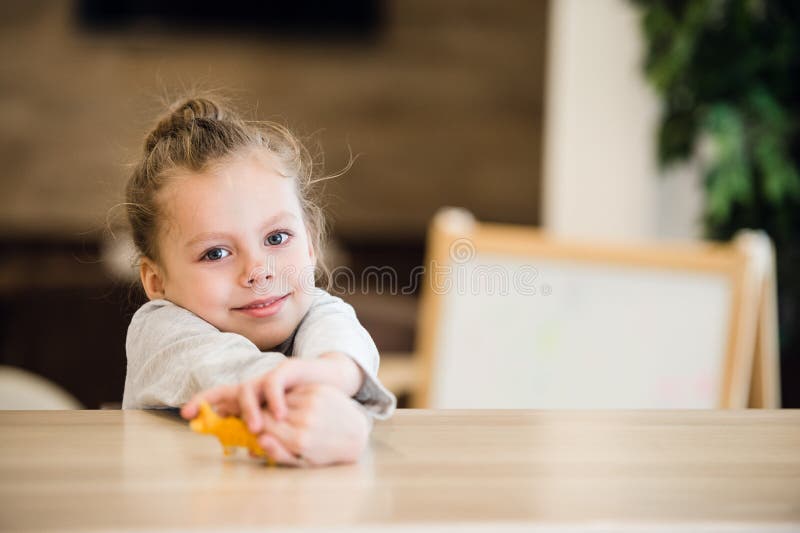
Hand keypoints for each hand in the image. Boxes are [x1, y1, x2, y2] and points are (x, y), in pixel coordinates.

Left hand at [180, 352, 363, 431]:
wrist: (334, 385)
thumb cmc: (310, 411)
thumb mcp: (285, 426)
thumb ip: (269, 434)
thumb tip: (250, 448)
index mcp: (254, 400)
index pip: (223, 398)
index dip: (204, 403)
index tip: (186, 415)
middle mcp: (258, 386)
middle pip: (229, 391)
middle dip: (212, 402)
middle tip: (204, 419)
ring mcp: (271, 376)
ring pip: (249, 388)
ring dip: (249, 409)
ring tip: (254, 429)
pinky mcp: (288, 369)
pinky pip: (274, 383)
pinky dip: (274, 399)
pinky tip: (278, 414)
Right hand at [254, 384, 369, 466]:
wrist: (354, 435)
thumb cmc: (324, 453)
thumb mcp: (302, 462)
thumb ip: (278, 452)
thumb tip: (259, 439)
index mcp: (300, 440)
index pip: (263, 425)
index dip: (258, 427)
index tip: (258, 430)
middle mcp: (307, 419)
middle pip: (270, 411)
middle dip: (266, 417)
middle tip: (271, 424)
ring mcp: (315, 402)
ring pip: (282, 399)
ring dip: (279, 406)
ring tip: (286, 416)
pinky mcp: (320, 390)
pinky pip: (295, 391)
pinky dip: (292, 398)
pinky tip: (298, 406)